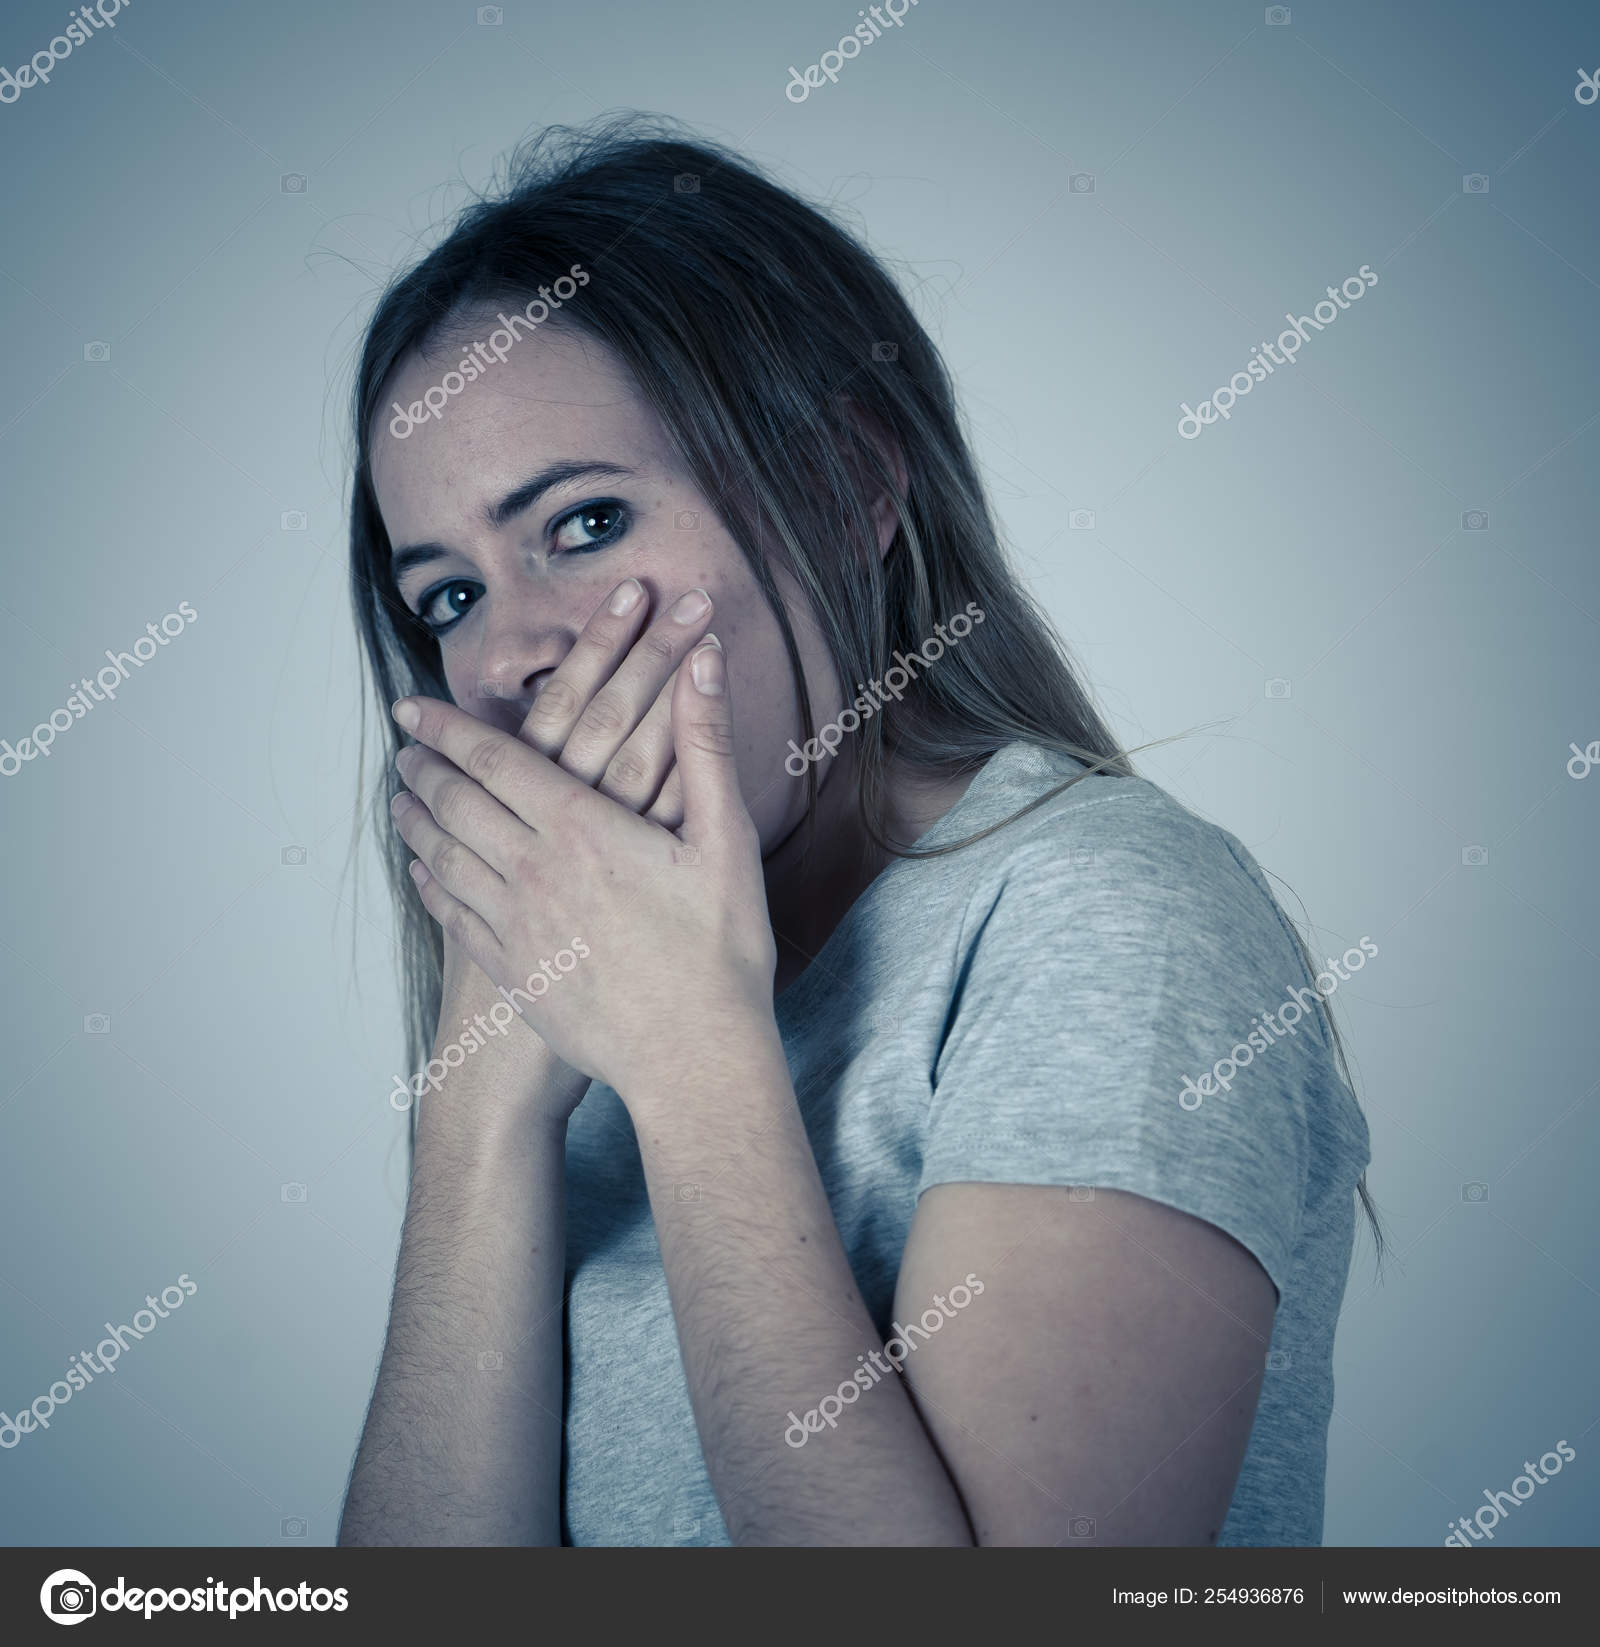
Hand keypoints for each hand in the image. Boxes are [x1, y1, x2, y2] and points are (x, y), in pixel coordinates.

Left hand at [391, 619, 777, 1106]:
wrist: (693, 1059)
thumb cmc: (720, 951)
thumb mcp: (726, 840)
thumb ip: (707, 743)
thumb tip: (703, 659)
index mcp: (581, 830)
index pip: (494, 761)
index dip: (448, 729)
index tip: (412, 706)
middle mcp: (533, 872)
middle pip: (456, 804)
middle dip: (424, 767)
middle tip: (402, 744)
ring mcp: (515, 927)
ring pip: (444, 857)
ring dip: (416, 821)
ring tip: (399, 798)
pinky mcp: (512, 974)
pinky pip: (452, 915)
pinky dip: (430, 882)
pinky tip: (425, 872)